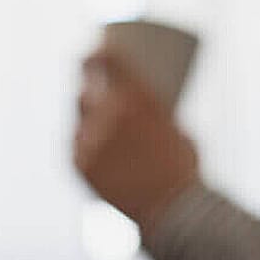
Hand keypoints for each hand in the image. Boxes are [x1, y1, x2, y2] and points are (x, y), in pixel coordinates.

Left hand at [74, 49, 201, 234]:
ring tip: (91, 107)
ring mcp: (89, 140)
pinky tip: (86, 136)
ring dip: (85, 108)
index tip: (99, 47)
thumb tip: (141, 108)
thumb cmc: (184, 170)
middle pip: (86, 85)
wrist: (171, 213)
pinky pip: (75, 143)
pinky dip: (82, 138)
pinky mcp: (79, 164)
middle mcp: (107, 113)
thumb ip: (153, 115)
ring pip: (78, 114)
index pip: (106, 58)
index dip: (99, 49)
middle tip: (93, 77)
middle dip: (88, 77)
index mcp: (136, 96)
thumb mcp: (176, 128)